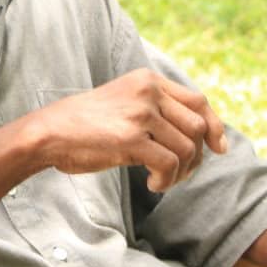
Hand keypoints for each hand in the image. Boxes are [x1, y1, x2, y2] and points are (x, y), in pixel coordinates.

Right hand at [34, 69, 227, 191]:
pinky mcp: (131, 138)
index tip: (219, 149)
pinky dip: (167, 180)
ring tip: (163, 180)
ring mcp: (140, 114)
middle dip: (197, 155)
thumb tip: (199, 136)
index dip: (215, 126)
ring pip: (187, 148)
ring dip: (181, 172)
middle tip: (180, 173)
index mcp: (147, 80)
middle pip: (198, 126)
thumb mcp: (123, 104)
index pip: (198, 101)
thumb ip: (156, 110)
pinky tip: (153, 185)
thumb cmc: (84, 125)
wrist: (48, 133)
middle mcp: (147, 92)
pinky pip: (169, 164)